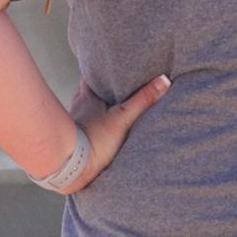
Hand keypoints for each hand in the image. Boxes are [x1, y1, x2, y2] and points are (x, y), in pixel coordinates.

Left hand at [56, 76, 170, 193]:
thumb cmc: (94, 139)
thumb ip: (143, 100)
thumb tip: (164, 80)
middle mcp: (76, 110)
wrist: (72, 167)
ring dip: (89, 114)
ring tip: (102, 116)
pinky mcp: (72, 145)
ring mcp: (72, 127)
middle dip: (94, 94)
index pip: (88, 79)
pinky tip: (94, 139)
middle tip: (106, 92)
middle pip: (83, 96)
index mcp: (86, 99)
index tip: (103, 69)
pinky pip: (79, 134)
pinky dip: (86, 132)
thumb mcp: (123, 118)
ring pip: (81, 114)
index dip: (96, 73)